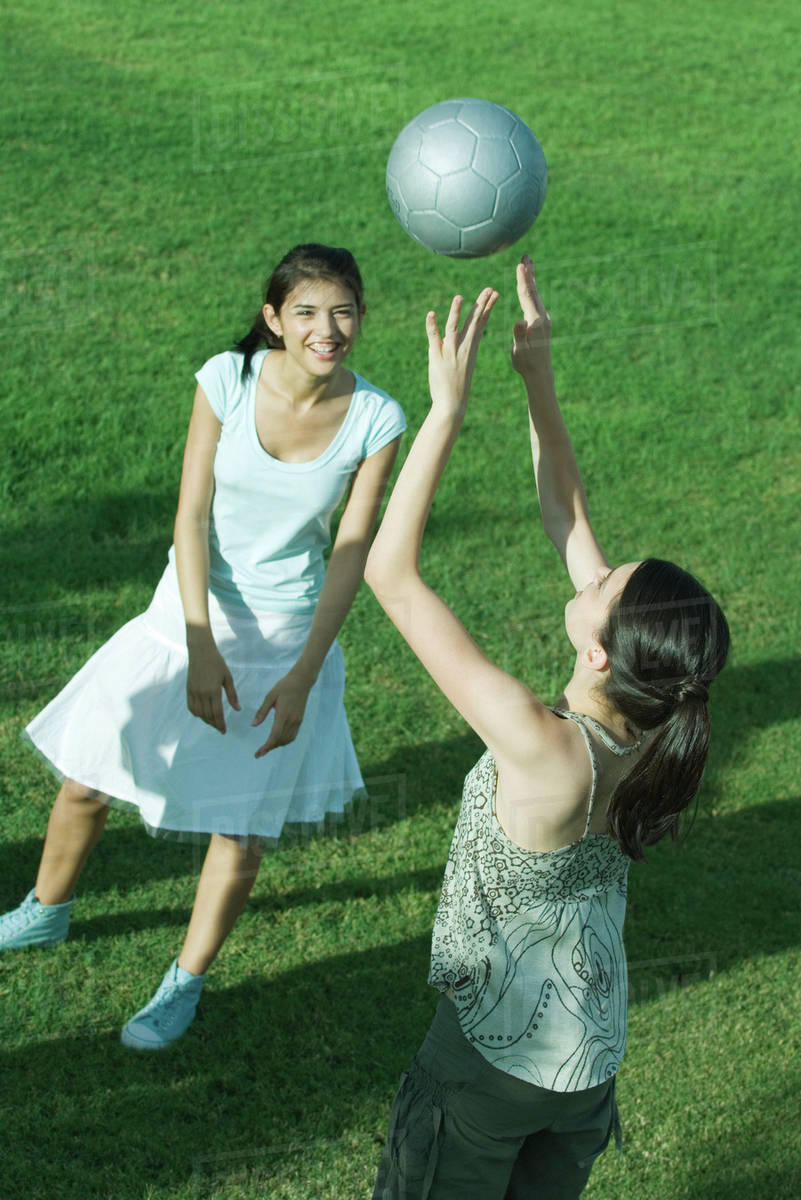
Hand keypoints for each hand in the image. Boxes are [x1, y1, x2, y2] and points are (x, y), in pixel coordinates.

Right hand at [186, 643, 239, 732]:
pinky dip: (196, 713)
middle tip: (220, 729)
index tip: (224, 731)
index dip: (221, 724)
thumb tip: (237, 709)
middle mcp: (202, 693)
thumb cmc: (217, 663)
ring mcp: (194, 692)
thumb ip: (232, 695)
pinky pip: (191, 707)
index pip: (217, 713)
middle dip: (214, 724)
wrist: (201, 652)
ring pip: (198, 713)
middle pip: (207, 715)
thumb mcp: (228, 678)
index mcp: (213, 690)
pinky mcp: (188, 690)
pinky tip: (202, 715)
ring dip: (206, 720)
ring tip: (213, 723)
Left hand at [252, 666, 313, 757]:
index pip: (274, 736)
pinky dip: (285, 741)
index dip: (266, 747)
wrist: (301, 681)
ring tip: (267, 747)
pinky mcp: (300, 720)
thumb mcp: (270, 696)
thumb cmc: (284, 686)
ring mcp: (297, 721)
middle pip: (280, 740)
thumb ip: (262, 711)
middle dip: (269, 748)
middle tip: (259, 753)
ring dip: (277, 745)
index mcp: (283, 715)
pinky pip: (293, 735)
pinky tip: (278, 741)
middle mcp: (292, 720)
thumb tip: (253, 725)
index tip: (258, 753)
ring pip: (287, 739)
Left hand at [427, 286, 498, 413]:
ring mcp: (450, 352)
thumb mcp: (459, 361)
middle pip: (473, 322)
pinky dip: (431, 326)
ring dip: (456, 312)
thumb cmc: (456, 384)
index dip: (487, 308)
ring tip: (459, 297)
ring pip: (453, 328)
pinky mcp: (437, 357)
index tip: (494, 294)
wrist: (452, 403)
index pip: (480, 323)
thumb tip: (448, 334)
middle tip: (490, 289)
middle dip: (481, 304)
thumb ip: (454, 345)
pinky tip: (431, 314)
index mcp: (470, 348)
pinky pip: (434, 338)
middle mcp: (463, 348)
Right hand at [511, 254, 551, 375]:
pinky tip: (529, 286)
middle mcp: (542, 317)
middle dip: (529, 273)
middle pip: (534, 290)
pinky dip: (531, 289)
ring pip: (536, 294)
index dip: (523, 280)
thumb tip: (520, 321)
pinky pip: (535, 301)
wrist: (540, 372)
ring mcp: (544, 319)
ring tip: (528, 264)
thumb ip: (519, 335)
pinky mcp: (542, 322)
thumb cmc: (526, 363)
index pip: (527, 296)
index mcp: (536, 322)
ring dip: (531, 278)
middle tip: (526, 256)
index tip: (520, 265)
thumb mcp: (520, 350)